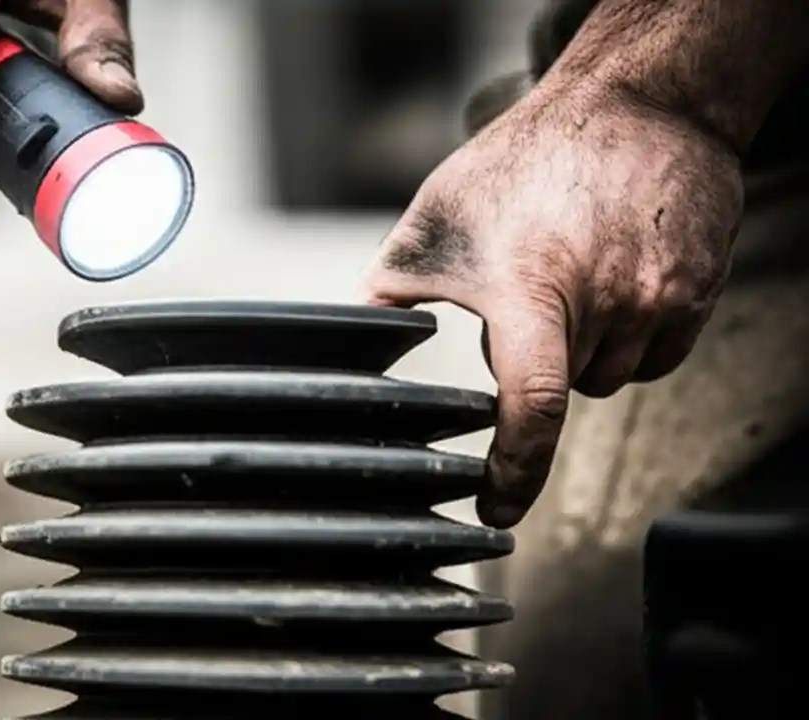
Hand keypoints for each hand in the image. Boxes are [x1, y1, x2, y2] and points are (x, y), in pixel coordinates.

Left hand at [361, 86, 742, 528]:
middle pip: (564, 385)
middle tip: (527, 296)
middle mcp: (605, 301)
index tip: (494, 509)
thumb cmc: (524, 159)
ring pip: (611, 372)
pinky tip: (611, 275)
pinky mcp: (699, 292)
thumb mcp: (435, 219)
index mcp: (532, 289)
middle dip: (537, 358)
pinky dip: (628, 332)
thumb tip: (343, 343)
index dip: (512, 474)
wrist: (634, 104)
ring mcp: (661, 298)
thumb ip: (388, 290)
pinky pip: (655, 351)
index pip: (528, 410)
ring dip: (584, 345)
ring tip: (571, 272)